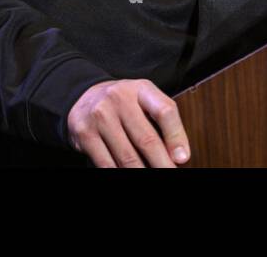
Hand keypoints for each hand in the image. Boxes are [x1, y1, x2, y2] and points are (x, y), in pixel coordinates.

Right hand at [66, 79, 190, 167]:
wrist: (84, 96)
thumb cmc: (123, 103)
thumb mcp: (144, 100)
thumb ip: (162, 122)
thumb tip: (179, 156)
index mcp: (141, 88)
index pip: (164, 110)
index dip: (176, 137)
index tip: (182, 159)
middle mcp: (119, 98)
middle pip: (147, 139)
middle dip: (162, 164)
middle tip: (170, 175)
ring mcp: (100, 116)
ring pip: (127, 156)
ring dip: (142, 173)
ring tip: (150, 178)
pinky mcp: (85, 133)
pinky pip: (106, 164)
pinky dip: (120, 174)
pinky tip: (128, 175)